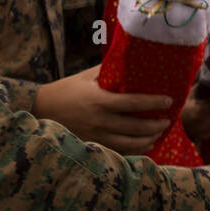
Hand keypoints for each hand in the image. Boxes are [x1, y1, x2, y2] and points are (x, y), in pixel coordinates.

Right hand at [33, 64, 170, 153]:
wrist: (41, 110)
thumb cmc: (66, 90)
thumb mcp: (86, 76)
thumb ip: (108, 71)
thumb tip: (130, 59)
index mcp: (100, 100)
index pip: (133, 102)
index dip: (153, 103)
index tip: (168, 101)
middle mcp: (100, 120)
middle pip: (136, 127)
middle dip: (156, 125)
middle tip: (168, 120)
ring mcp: (96, 136)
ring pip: (130, 143)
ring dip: (148, 139)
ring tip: (159, 133)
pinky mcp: (93, 146)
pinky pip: (119, 151)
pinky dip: (135, 150)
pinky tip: (145, 145)